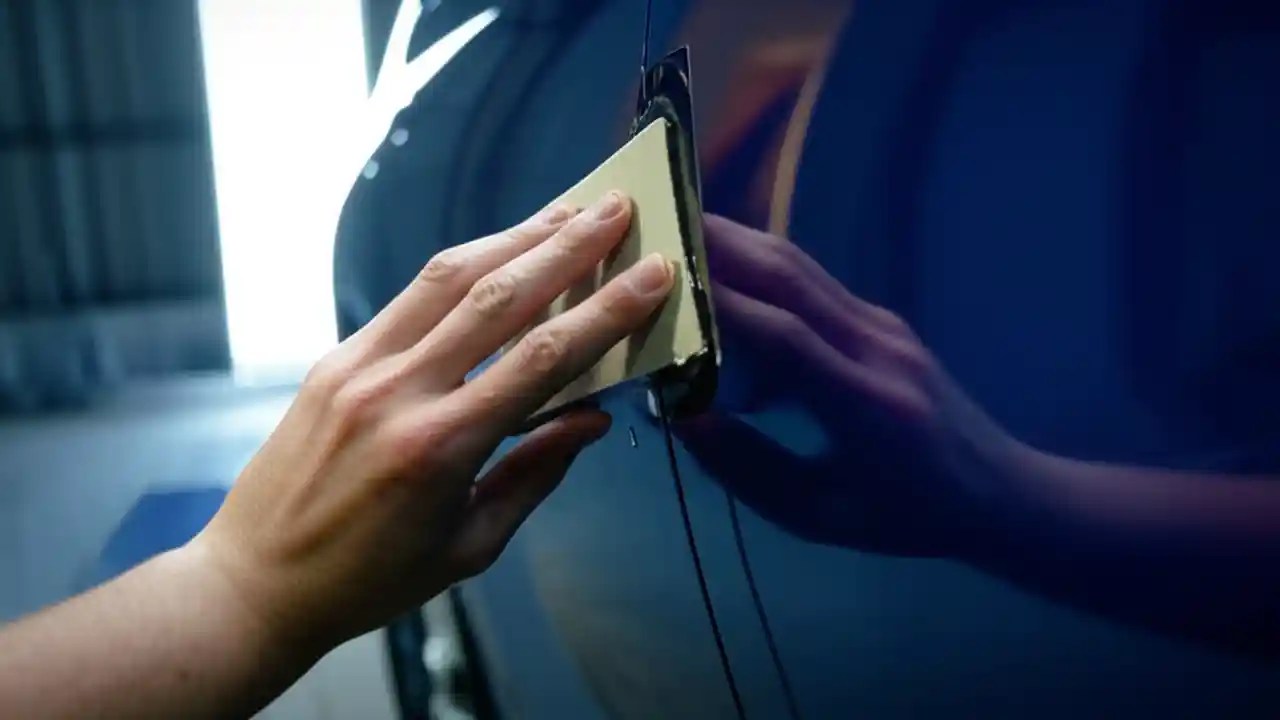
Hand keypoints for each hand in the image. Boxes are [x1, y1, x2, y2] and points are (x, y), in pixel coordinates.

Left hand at [188, 192, 674, 653]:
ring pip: (449, 278)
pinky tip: (498, 249)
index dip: (608, 310)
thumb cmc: (371, 580)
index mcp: (441, 446)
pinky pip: (410, 297)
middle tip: (619, 208)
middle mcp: (400, 391)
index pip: (544, 357)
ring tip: (567, 209)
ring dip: (516, 236)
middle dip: (568, 247)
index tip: (654, 273)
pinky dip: (462, 265)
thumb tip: (592, 417)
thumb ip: (534, 475)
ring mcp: (360, 366)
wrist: (254, 582)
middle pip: (500, 297)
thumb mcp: (470, 547)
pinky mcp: (335, 359)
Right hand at [679, 216, 1019, 557]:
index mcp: (866, 405)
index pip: (784, 336)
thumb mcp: (818, 516)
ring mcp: (883, 324)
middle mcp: (876, 347)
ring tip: (675, 229)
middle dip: (718, 243)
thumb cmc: (905, 517)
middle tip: (652, 224)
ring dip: (737, 241)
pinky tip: (722, 269)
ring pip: (801, 266)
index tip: (654, 280)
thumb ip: (747, 467)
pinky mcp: (881, 319)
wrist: (1000, 492)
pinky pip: (812, 281)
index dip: (720, 303)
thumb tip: (681, 414)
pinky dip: (760, 266)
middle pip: (790, 275)